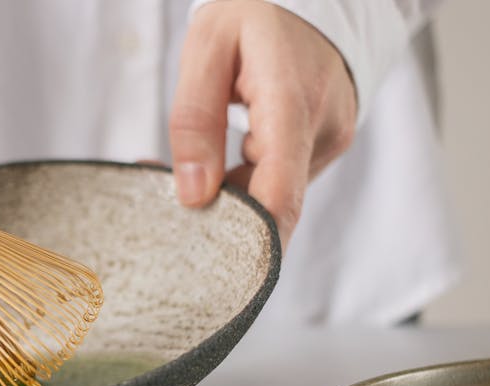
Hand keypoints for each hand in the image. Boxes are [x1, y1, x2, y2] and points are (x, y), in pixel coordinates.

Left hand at [170, 0, 356, 245]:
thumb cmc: (254, 15)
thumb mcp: (207, 47)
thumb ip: (195, 120)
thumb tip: (192, 195)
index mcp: (290, 100)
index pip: (279, 191)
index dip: (249, 239)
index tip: (207, 257)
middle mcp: (320, 130)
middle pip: (271, 204)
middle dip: (219, 215)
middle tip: (162, 195)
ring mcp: (327, 142)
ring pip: (272, 196)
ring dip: (227, 195)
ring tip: (184, 168)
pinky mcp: (323, 149)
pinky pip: (279, 181)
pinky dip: (244, 183)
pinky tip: (216, 166)